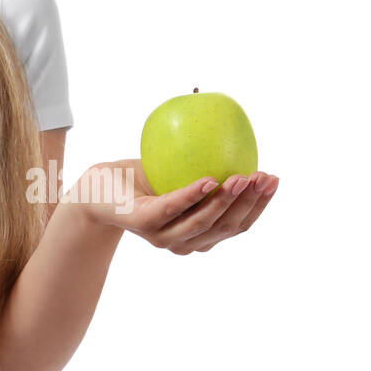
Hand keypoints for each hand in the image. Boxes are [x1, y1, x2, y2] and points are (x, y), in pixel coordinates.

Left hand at [65, 158, 278, 253]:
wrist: (96, 189)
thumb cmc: (140, 180)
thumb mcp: (177, 172)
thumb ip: (204, 164)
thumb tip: (231, 128)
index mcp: (199, 234)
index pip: (238, 225)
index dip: (260, 205)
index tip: (274, 180)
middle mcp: (185, 242)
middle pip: (227, 227)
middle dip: (251, 202)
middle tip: (265, 177)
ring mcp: (164, 236)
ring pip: (204, 222)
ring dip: (228, 199)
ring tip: (243, 176)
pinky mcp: (144, 223)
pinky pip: (173, 208)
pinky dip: (193, 195)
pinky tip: (210, 180)